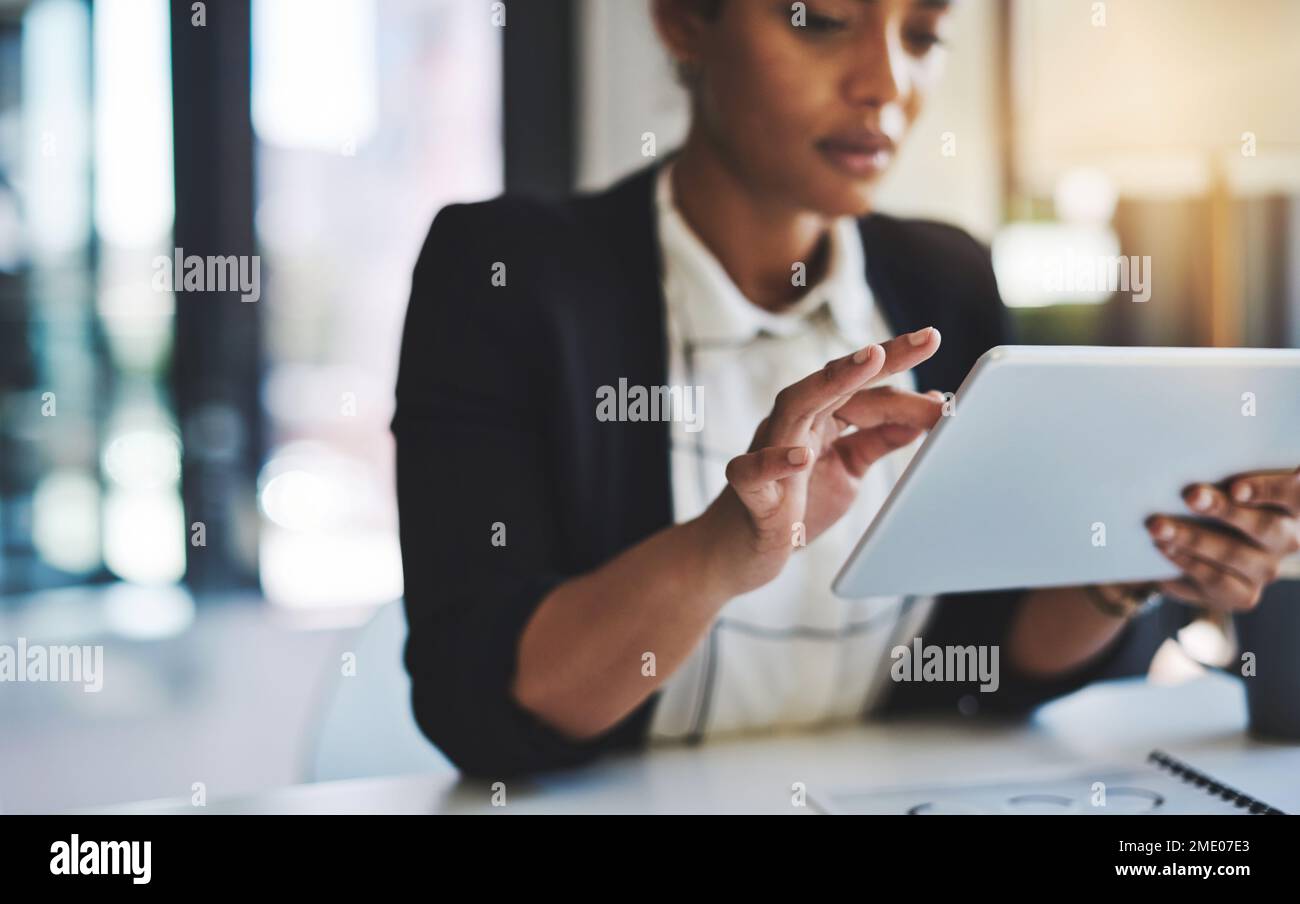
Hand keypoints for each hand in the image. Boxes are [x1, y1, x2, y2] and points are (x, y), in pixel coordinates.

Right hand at [700, 327, 941, 595]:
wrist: (740, 551)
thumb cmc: (792, 504)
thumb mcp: (847, 469)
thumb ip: (878, 441)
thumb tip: (922, 415)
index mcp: (817, 418)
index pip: (862, 387)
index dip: (899, 368)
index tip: (932, 340)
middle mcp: (792, 424)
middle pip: (835, 382)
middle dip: (878, 358)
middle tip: (924, 338)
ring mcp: (767, 452)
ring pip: (795, 406)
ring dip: (832, 382)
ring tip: (868, 362)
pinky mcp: (750, 492)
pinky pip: (754, 470)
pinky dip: (775, 461)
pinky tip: (802, 455)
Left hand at [1143, 467, 1299, 610]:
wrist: (1192, 542)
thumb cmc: (1210, 496)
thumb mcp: (1220, 481)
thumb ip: (1220, 471)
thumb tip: (1187, 451)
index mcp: (1292, 503)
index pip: (1296, 493)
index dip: (1271, 489)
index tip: (1235, 487)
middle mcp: (1288, 538)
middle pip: (1266, 526)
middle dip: (1225, 510)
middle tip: (1190, 496)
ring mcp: (1267, 569)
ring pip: (1235, 554)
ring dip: (1193, 538)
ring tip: (1158, 525)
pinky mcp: (1244, 595)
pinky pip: (1216, 579)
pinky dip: (1185, 561)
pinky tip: (1162, 546)